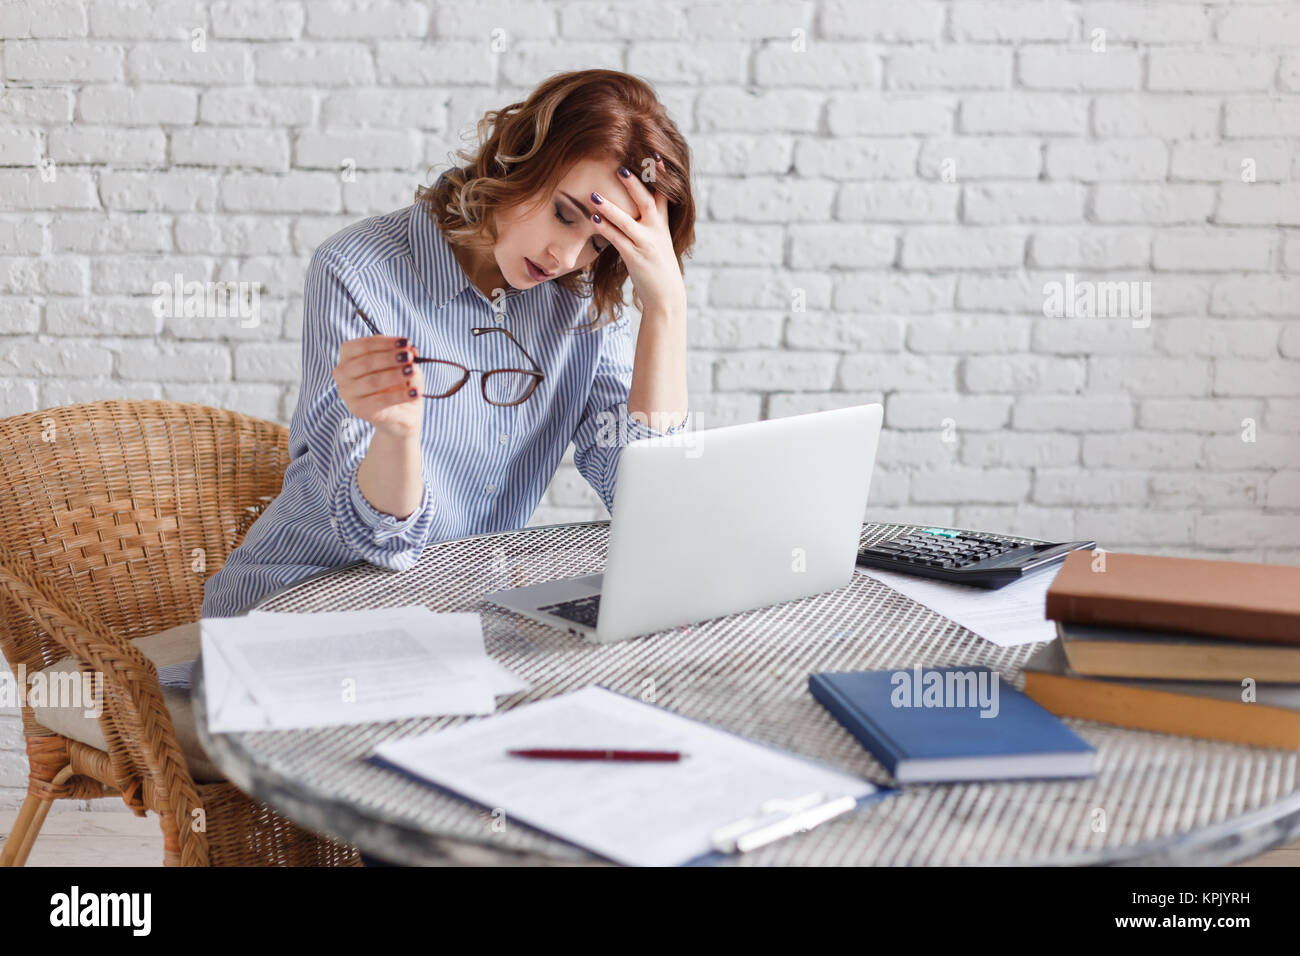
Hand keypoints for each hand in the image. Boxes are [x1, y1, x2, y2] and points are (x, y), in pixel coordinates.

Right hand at [332, 335, 424, 439]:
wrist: (402, 412)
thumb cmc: (399, 382)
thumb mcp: (405, 364)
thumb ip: (406, 354)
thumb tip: (411, 348)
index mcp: (348, 355)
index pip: (363, 345)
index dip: (385, 343)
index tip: (406, 342)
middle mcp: (342, 373)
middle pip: (366, 363)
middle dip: (390, 358)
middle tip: (410, 356)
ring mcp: (347, 392)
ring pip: (372, 381)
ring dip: (395, 375)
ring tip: (413, 371)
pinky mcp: (357, 409)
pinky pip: (380, 401)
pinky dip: (399, 396)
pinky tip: (415, 392)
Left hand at [588, 156, 686, 318]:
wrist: (666, 296)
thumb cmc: (658, 268)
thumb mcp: (658, 242)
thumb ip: (648, 224)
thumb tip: (633, 209)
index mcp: (662, 225)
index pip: (664, 194)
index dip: (662, 175)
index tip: (655, 156)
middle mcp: (656, 231)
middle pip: (647, 201)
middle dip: (634, 184)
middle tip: (620, 167)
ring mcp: (646, 244)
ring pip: (627, 221)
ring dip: (609, 207)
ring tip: (593, 195)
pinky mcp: (635, 257)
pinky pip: (618, 240)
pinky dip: (605, 229)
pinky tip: (593, 220)